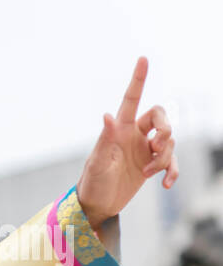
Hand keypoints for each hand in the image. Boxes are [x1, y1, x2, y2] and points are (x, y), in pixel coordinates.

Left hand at [76, 56, 178, 229]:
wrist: (97, 206)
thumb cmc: (93, 184)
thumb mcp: (98, 164)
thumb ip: (106, 140)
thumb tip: (107, 115)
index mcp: (119, 130)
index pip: (131, 100)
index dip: (138, 80)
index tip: (143, 59)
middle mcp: (133, 135)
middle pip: (160, 117)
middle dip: (166, 128)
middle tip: (158, 145)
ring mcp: (144, 149)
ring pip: (169, 141)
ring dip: (165, 157)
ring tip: (149, 173)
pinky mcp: (151, 164)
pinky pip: (171, 161)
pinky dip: (173, 170)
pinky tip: (166, 184)